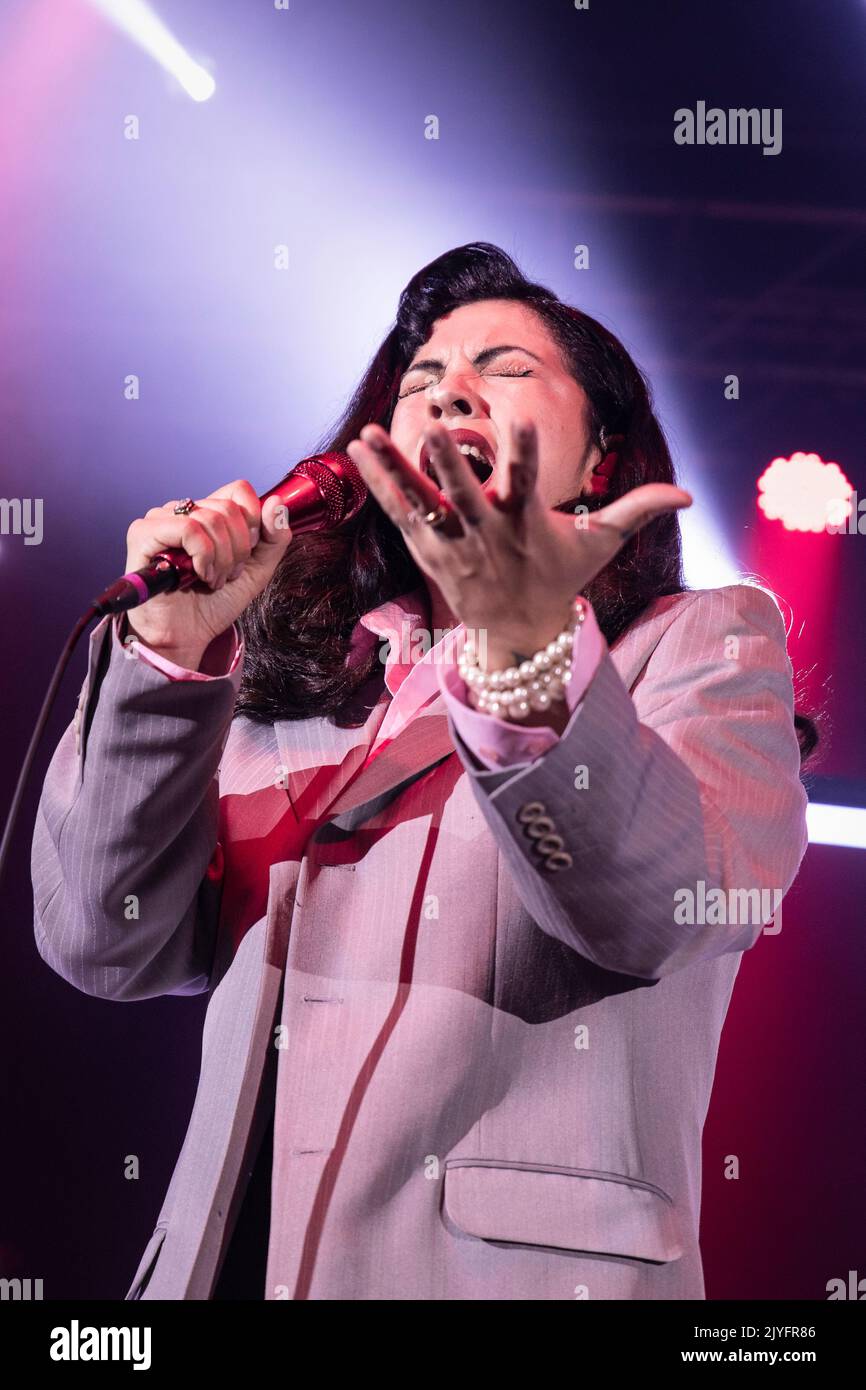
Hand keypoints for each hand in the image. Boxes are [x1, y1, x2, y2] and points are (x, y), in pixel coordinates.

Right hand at [122, 481, 292, 669]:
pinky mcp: (143, 533)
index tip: (247, 553)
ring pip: (210, 518)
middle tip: (227, 575)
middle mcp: (182, 511)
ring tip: (212, 579)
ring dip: (221, 559)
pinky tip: (198, 575)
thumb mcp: (257, 571)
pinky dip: (203, 556)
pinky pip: (188, 529)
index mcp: (207, 514)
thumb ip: (274, 538)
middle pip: (228, 508)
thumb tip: (278, 503)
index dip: (252, 520)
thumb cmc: (214, 604)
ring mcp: (160, 519)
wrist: (186, 635)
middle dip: (238, 550)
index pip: (238, 490)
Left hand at [346, 418, 691, 667]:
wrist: (517, 632)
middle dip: (451, 464)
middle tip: (435, 429)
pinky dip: (380, 484)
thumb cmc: (560, 576)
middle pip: (466, 496)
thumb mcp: (600, 546)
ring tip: (367, 432)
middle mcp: (487, 534)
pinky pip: (400, 513)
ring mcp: (453, 545)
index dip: (528, 453)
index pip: (530, 484)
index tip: (524, 419)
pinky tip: (358, 450)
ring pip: (421, 503)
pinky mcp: (428, 553)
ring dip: (393, 468)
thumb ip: (638, 512)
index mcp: (527, 524)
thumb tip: (689, 495)